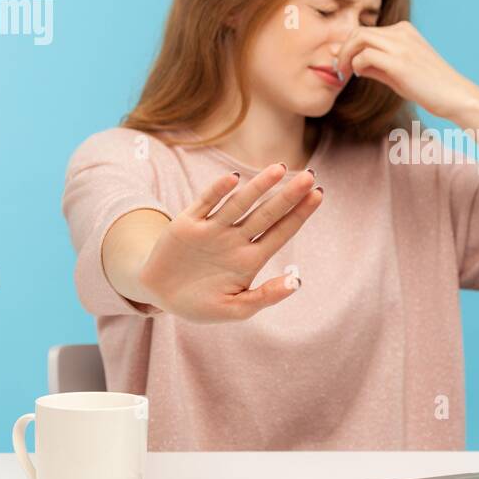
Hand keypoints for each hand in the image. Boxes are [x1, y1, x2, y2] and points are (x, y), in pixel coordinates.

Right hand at [137, 164, 321, 322]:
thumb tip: (297, 282)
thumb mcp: (236, 309)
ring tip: (279, 169)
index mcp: (250, 259)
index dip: (299, 214)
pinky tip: (234, 179)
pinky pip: (205, 203)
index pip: (280, 232)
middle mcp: (235, 239)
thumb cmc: (201, 304)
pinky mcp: (187, 222)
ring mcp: (213, 229)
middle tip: (309, 177)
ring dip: (258, 187)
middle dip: (288, 196)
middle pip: (266, 214)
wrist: (159, 295)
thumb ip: (265, 296)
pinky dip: (217, 191)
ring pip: (239, 204)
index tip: (319, 195)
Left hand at [332, 21, 478, 121]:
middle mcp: (402, 32)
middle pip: (358, 31)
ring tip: (345, 72)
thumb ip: (375, 65)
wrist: (455, 96)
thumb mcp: (398, 72)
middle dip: (344, 49)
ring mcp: (401, 46)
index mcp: (404, 30)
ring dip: (346, 55)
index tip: (343, 63)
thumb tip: (351, 62)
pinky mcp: (400, 62)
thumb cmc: (429, 87)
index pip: (367, 30)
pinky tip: (359, 74)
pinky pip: (366, 55)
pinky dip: (356, 64)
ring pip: (359, 38)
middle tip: (340, 68)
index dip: (349, 46)